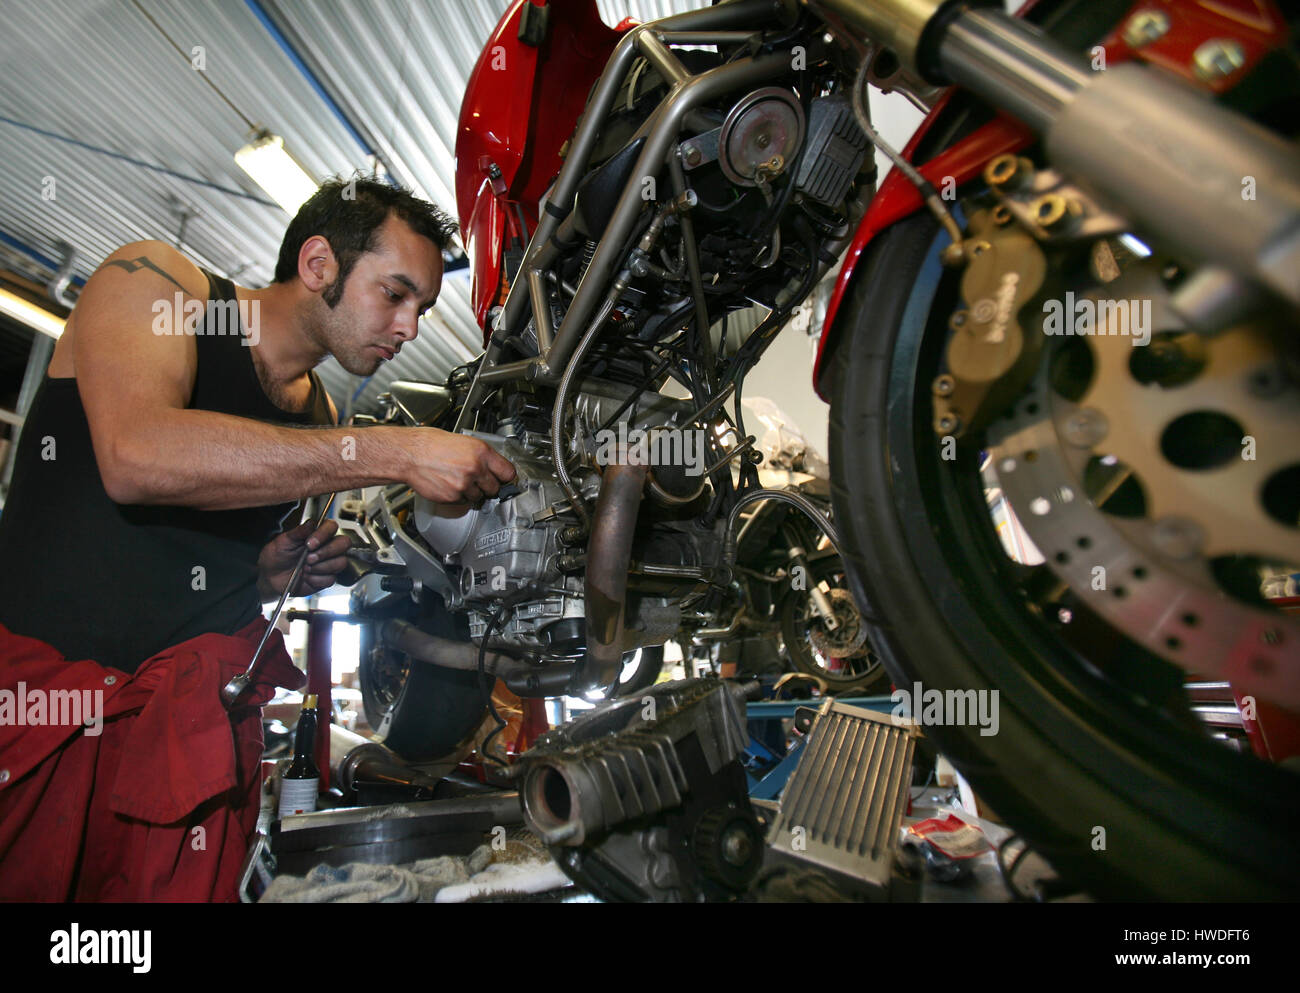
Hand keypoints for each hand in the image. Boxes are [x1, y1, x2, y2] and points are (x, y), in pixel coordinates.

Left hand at [257, 519, 352, 600]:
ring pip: (340, 562)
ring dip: (321, 567)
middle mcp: (326, 547)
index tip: (309, 543)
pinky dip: (316, 579)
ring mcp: (329, 563)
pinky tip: (306, 577)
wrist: (270, 576)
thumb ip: (298, 532)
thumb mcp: (283, 541)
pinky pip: (331, 579)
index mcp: (317, 534)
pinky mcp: (327, 578)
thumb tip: (311, 523)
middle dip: (327, 552)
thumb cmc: (277, 556)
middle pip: (344, 543)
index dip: (324, 534)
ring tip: (305, 568)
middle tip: (309, 558)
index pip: (332, 527)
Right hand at [402, 429, 516, 503]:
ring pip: (479, 497)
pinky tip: (450, 484)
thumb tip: (494, 466)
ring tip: (459, 479)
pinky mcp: (453, 497)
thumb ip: (481, 455)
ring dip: (473, 492)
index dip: (505, 477)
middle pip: (495, 488)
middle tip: (478, 480)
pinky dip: (459, 496)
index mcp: (481, 452)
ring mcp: (464, 484)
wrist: (410, 454)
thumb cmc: (431, 444)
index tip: (504, 479)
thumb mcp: (463, 441)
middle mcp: (475, 468)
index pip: (508, 472)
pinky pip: (464, 502)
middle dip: (489, 486)